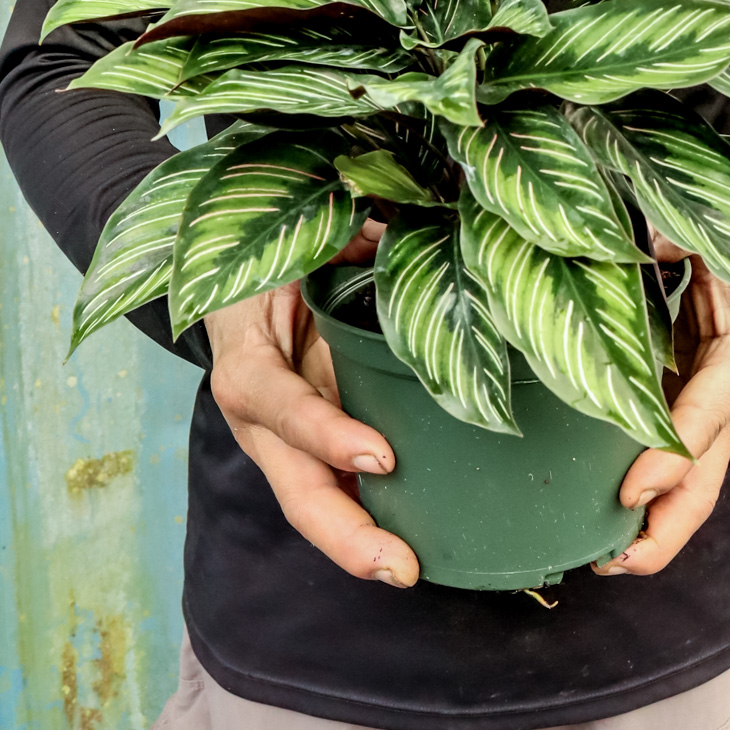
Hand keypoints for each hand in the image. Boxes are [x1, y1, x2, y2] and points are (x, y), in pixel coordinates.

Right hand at [204, 221, 418, 588]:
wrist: (237, 287)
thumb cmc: (267, 264)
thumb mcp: (294, 248)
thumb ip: (345, 244)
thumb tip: (400, 236)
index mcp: (247, 364)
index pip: (281, 406)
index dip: (326, 432)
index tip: (380, 455)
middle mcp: (260, 419)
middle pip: (295, 487)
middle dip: (345, 532)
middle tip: (399, 564)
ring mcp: (283, 443)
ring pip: (316, 502)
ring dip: (361, 540)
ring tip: (410, 567)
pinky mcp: (309, 448)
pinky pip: (339, 487)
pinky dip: (372, 516)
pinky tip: (418, 537)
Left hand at [594, 231, 729, 576]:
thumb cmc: (724, 253)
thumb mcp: (709, 240)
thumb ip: (681, 239)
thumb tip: (647, 244)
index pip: (709, 410)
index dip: (672, 454)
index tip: (630, 491)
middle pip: (706, 479)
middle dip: (666, 527)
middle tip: (616, 559)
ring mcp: (713, 423)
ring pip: (690, 490)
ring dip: (652, 530)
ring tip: (601, 559)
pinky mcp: (691, 426)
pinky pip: (671, 474)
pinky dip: (645, 503)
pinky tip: (605, 526)